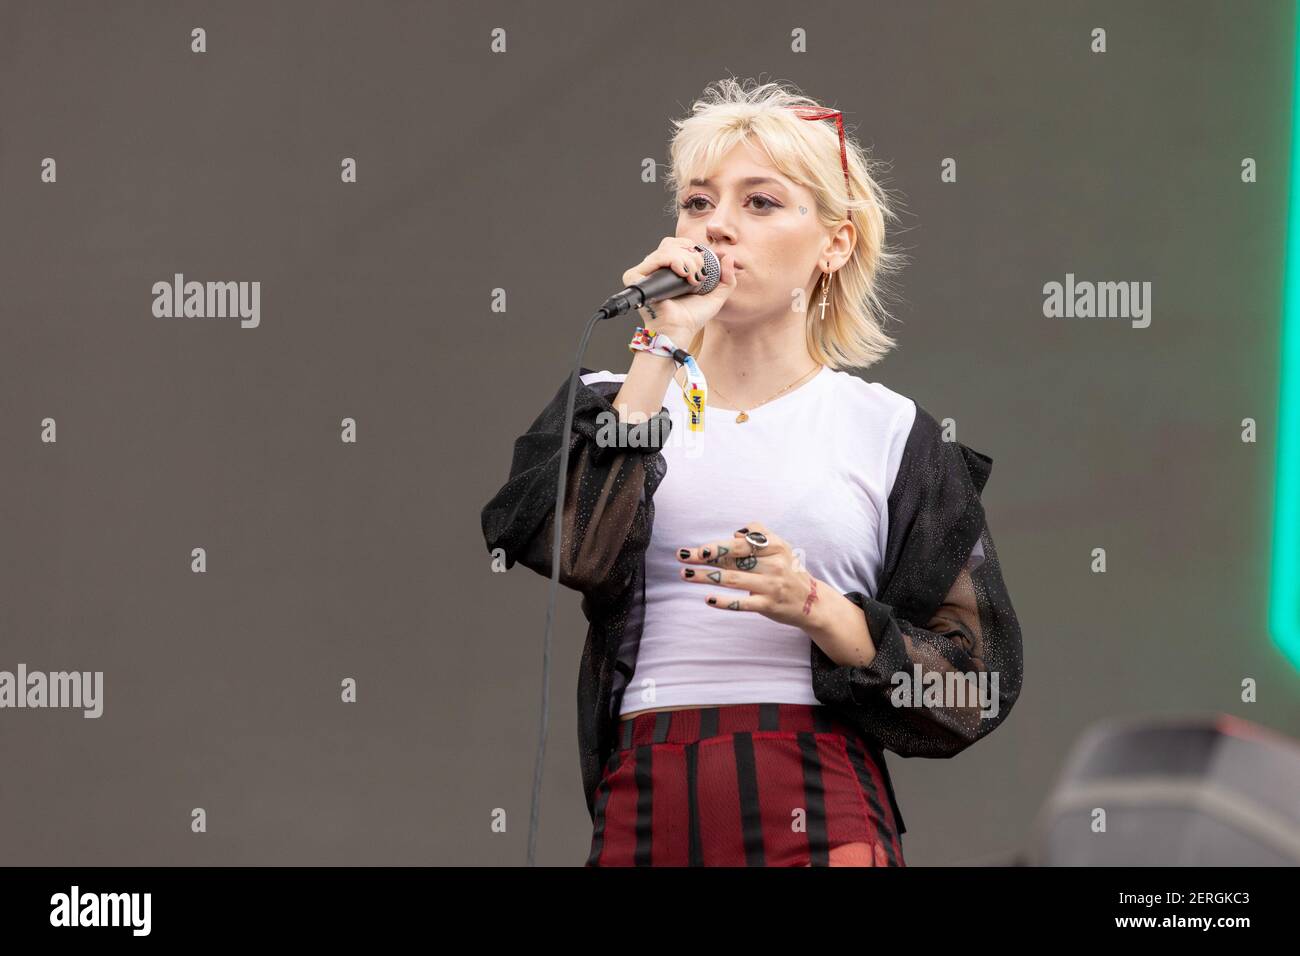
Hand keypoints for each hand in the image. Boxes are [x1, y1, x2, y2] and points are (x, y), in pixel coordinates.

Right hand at [622, 236, 738, 339]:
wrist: (679, 330)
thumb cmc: (692, 317)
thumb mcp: (716, 296)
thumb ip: (727, 278)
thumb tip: (728, 256)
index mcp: (670, 269)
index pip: (678, 245)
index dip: (693, 249)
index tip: (703, 264)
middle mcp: (656, 269)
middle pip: (672, 243)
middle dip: (691, 255)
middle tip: (698, 274)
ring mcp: (646, 272)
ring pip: (667, 248)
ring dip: (685, 260)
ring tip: (691, 278)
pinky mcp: (636, 276)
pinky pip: (656, 257)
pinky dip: (673, 260)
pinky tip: (682, 273)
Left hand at [674, 520, 822, 628]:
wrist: (811, 602)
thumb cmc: (788, 571)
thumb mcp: (781, 547)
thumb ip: (760, 535)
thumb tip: (735, 533)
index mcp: (776, 547)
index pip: (743, 544)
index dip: (721, 546)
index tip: (702, 548)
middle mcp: (774, 565)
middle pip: (734, 560)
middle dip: (706, 557)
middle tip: (683, 556)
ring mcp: (770, 586)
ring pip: (733, 579)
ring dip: (706, 577)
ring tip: (685, 574)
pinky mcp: (767, 605)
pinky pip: (742, 603)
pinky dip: (724, 601)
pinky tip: (708, 599)